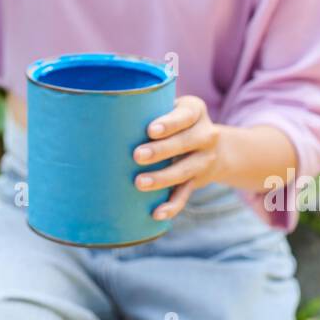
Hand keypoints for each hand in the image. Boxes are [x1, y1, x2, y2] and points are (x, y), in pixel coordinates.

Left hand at [132, 95, 224, 220]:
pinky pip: (185, 195)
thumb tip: (103, 112)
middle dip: (161, 150)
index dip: (169, 123)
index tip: (150, 130)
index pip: (185, 116)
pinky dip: (172, 206)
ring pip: (184, 171)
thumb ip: (149, 106)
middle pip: (185, 142)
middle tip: (136, 155)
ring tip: (139, 182)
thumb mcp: (170, 107)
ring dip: (162, 178)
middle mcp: (206, 135)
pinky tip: (156, 213)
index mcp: (195, 111)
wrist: (215, 147)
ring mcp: (204, 160)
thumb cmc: (174, 121)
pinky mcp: (198, 181)